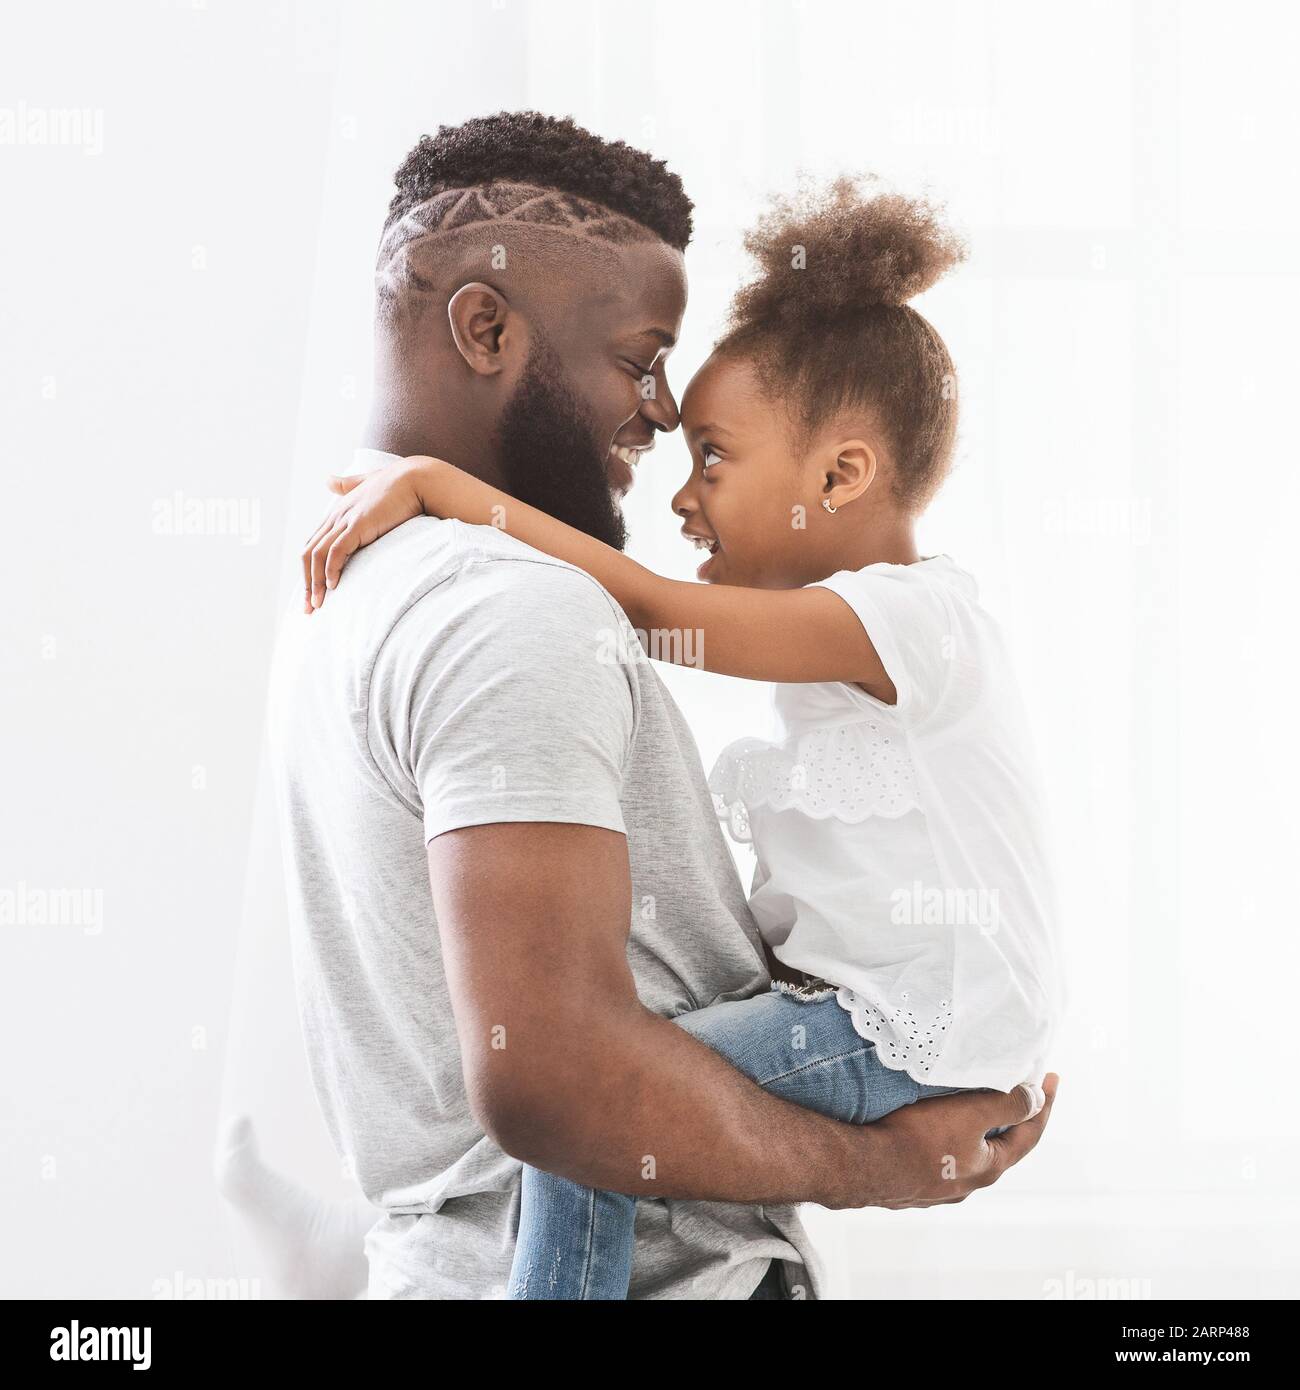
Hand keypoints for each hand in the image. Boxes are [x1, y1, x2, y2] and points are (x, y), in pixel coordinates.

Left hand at [300, 460, 425, 611]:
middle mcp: (336, 516)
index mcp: (337, 512)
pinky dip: (330, 570)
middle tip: (310, 608)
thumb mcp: (366, 484)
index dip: (310, 571)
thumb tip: (327, 480)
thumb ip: (347, 485)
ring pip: (317, 555)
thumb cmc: (398, 484)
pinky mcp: (358, 525)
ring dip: (315, 583)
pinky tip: (333, 586)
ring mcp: (345, 520)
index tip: (314, 594)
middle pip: (309, 554)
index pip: (314, 545)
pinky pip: (336, 551)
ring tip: (319, 605)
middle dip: (307, 583)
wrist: (417, 479)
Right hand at [837, 1072, 1058, 1209]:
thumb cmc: (916, 1138)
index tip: (1052, 1078)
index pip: (1029, 1133)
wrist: (862, 1166)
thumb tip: (1035, 1098)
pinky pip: (942, 1156)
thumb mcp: (969, 1114)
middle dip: (1010, 1115)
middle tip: (1018, 1088)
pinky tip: (935, 1125)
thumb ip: (1006, 1104)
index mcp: (988, 1167)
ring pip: (969, 1151)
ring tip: (974, 1102)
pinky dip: (950, 1136)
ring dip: (977, 1128)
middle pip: (1000, 1144)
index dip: (1043, 1104)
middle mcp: (968, 1183)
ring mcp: (939, 1186)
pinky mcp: (913, 1181)